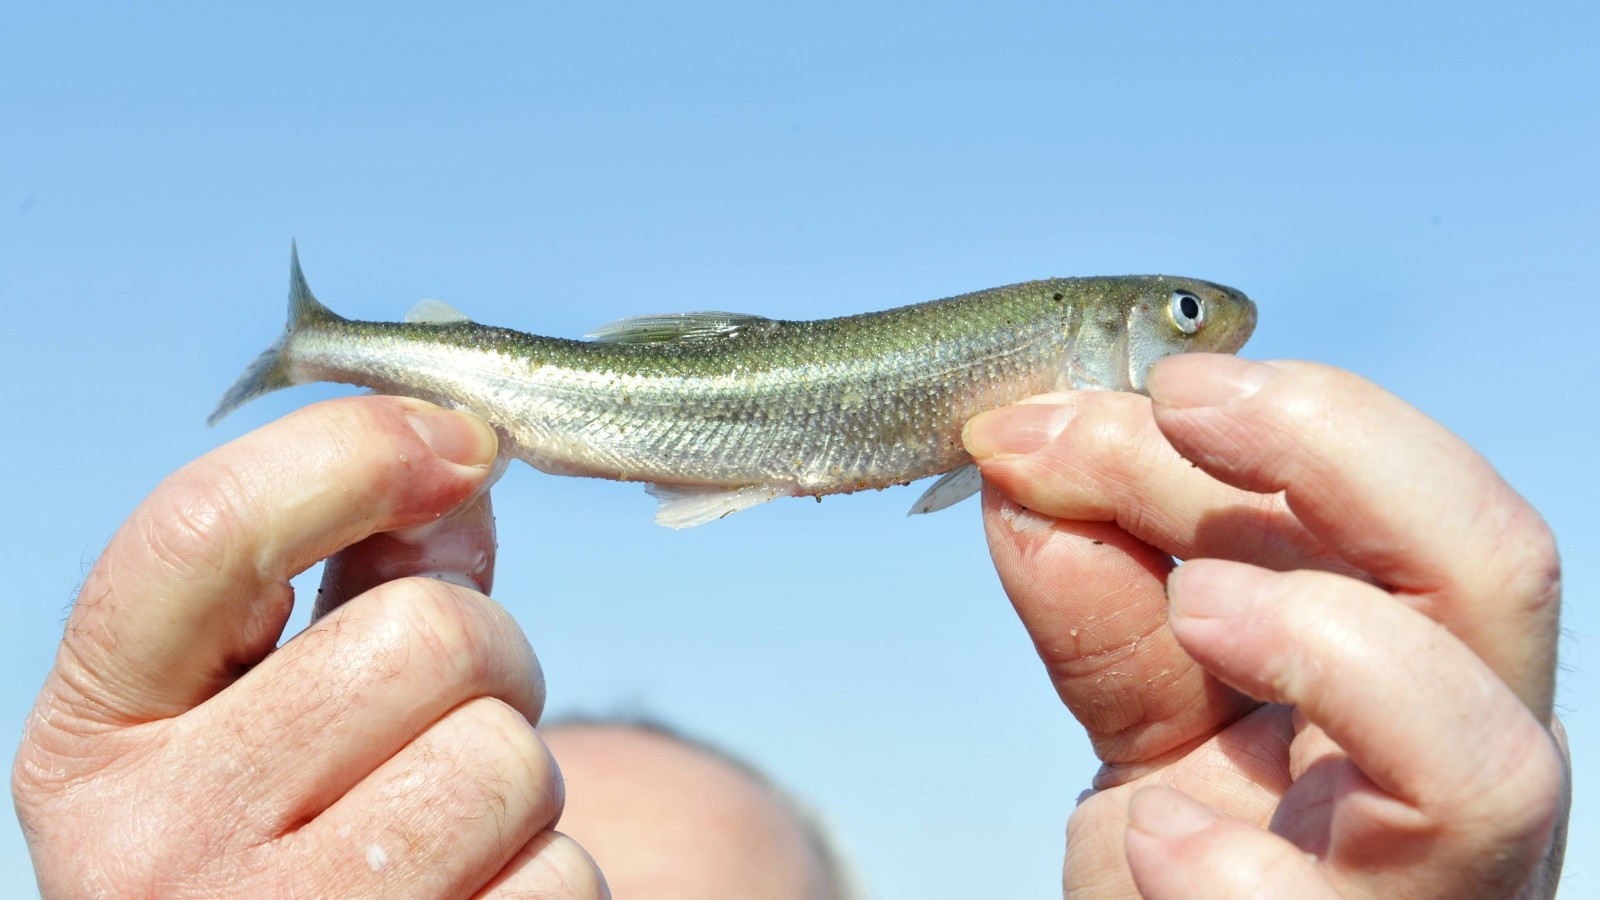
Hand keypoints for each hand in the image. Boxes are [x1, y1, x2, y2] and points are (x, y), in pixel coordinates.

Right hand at [13, 397, 604, 897]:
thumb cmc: (291, 837)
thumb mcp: (266, 710)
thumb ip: (353, 581)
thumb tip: (458, 464)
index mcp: (93, 741)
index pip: (205, 533)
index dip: (355, 452)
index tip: (459, 444)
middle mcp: (150, 847)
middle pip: (427, 637)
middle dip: (490, 654)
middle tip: (457, 711)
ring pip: (505, 759)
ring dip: (520, 778)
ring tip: (452, 827)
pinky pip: (557, 879)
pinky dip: (547, 880)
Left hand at [966, 356, 1568, 898]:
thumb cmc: (1183, 870)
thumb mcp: (1147, 718)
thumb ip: (1103, 608)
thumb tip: (1022, 473)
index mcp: (1428, 673)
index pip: (1415, 509)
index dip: (1287, 419)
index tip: (1133, 389)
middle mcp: (1465, 768)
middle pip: (1498, 570)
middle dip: (1336, 448)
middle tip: (1179, 402)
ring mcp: (1433, 890)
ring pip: (1486, 758)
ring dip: (1325, 641)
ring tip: (1194, 612)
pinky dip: (1230, 866)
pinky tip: (1151, 835)